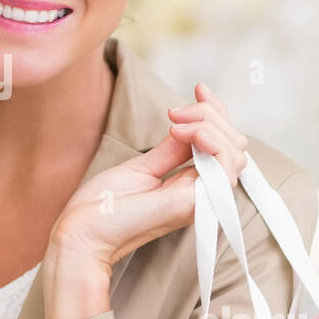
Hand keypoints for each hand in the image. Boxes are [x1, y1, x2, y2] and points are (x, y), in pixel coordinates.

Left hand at [42, 84, 247, 318]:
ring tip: (176, 121)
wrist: (83, 230)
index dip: (215, 112)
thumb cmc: (104, 205)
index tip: (198, 89)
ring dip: (209, 124)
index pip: (221, 144)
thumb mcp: (142, 166)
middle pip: (233, 145)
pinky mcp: (196, 203)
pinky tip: (188, 131)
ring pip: (234, 153)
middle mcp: (201, 192)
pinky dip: (212, 141)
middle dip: (211, 114)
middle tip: (175, 110)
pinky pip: (225, 167)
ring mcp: (201, 198)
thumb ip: (171, 149)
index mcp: (190, 184)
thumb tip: (190, 125)